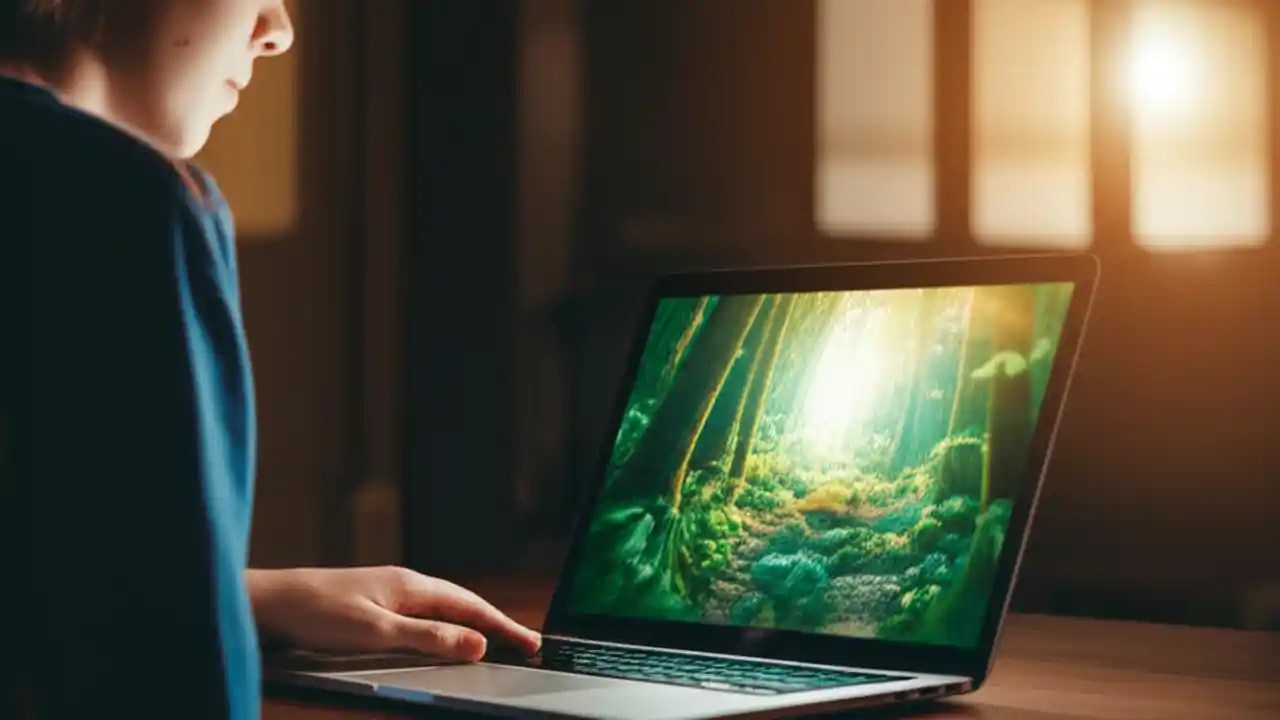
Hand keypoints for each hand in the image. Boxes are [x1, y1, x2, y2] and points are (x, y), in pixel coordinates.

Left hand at [246, 566, 540, 660]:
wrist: (266, 603)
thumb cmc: (315, 613)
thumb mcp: (376, 632)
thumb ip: (428, 637)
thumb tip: (478, 642)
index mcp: (411, 586)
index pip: (471, 606)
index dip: (504, 625)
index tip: (532, 643)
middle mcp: (404, 583)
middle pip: (462, 603)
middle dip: (496, 624)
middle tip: (525, 645)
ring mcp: (388, 592)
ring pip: (443, 607)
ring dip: (473, 624)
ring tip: (496, 642)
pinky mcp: (372, 604)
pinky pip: (423, 614)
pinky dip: (446, 626)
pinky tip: (443, 637)